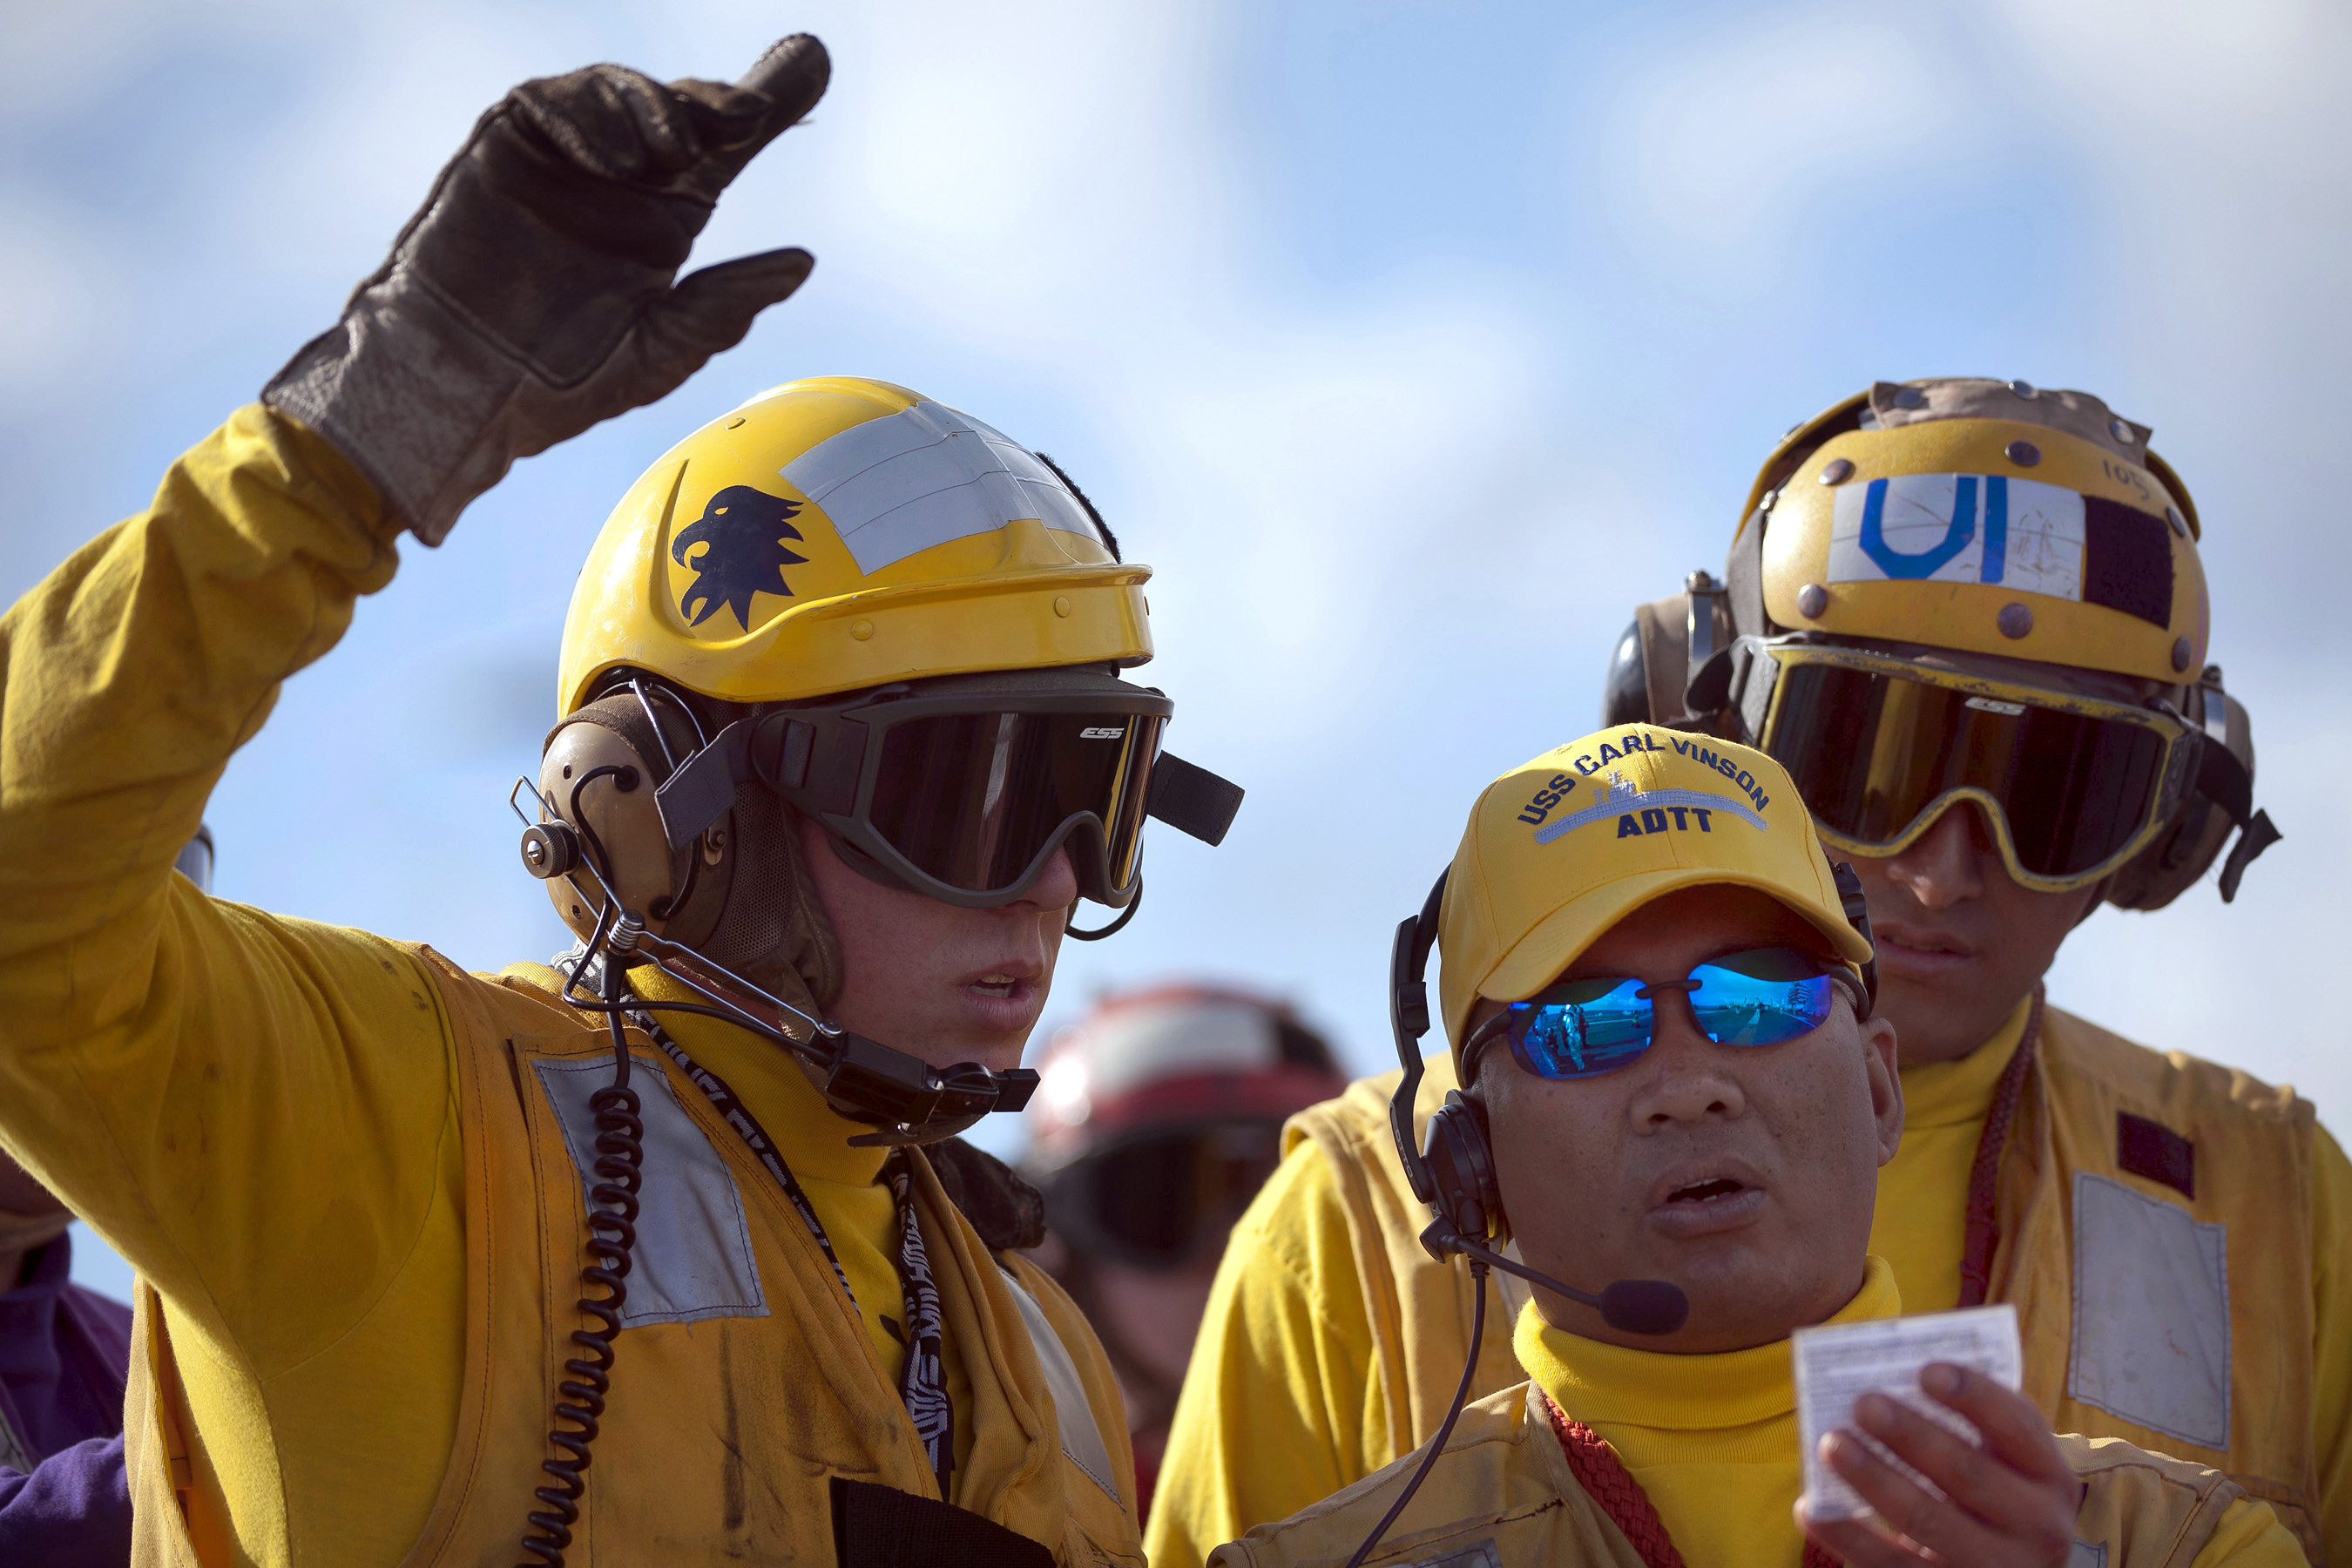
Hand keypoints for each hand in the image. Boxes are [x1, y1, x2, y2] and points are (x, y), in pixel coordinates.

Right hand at [264, 35, 829, 544]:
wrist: (468, 392)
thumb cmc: (559, 384)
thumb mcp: (660, 350)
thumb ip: (724, 307)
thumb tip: (802, 262)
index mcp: (663, 218)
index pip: (723, 148)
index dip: (765, 107)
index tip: (814, 68)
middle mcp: (620, 178)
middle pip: (683, 107)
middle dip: (724, 100)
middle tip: (753, 114)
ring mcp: (564, 157)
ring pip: (623, 92)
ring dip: (662, 108)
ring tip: (682, 152)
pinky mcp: (507, 146)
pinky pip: (554, 101)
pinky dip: (592, 116)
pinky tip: (620, 158)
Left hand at [1798, 1363, 2081, 1566]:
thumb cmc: (1990, 1495)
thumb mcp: (2001, 1463)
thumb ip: (1966, 1425)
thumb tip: (1888, 1378)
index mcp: (2050, 1476)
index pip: (2017, 1426)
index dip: (1974, 1395)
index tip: (1926, 1370)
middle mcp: (2037, 1527)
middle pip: (1967, 1473)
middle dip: (1912, 1436)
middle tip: (1864, 1404)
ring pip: (1927, 1521)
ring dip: (1874, 1479)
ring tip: (1832, 1444)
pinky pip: (1891, 1567)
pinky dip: (1848, 1535)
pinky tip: (1811, 1507)